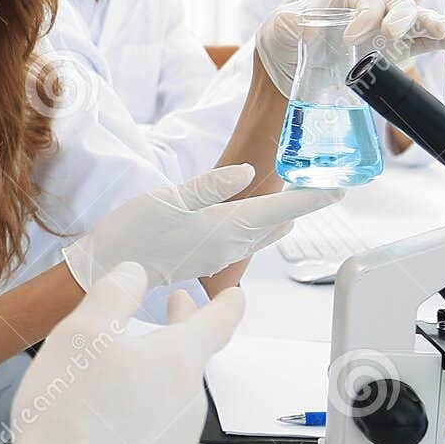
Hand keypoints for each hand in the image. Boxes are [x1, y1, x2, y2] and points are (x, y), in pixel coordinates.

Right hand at [1, 263, 246, 443]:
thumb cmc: (73, 417)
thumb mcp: (82, 332)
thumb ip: (113, 292)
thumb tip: (132, 272)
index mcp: (180, 359)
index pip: (220, 319)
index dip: (227, 299)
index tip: (234, 292)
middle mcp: (189, 400)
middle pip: (190, 356)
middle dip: (180, 328)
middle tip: (172, 306)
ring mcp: (176, 440)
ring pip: (169, 393)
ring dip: (150, 374)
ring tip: (115, 366)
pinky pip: (152, 428)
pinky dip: (136, 412)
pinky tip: (103, 415)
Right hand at [63, 163, 341, 288]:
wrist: (105, 270)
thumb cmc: (130, 233)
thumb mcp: (166, 200)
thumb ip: (208, 186)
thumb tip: (247, 173)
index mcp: (224, 228)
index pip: (279, 210)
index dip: (310, 197)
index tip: (340, 187)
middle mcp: (228, 244)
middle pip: (277, 222)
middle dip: (302, 205)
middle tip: (329, 185)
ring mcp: (217, 253)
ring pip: (262, 232)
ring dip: (283, 216)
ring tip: (303, 198)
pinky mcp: (205, 256)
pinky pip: (245, 239)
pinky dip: (261, 225)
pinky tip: (263, 219)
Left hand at [253, 0, 444, 97]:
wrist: (284, 71)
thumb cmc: (280, 39)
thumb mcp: (278, 26)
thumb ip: (291, 22)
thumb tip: (302, 26)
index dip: (363, 14)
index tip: (347, 39)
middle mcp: (369, 7)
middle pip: (395, 5)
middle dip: (400, 16)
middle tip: (389, 34)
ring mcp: (383, 30)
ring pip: (413, 21)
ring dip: (430, 23)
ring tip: (443, 29)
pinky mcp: (392, 53)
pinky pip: (422, 43)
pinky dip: (443, 39)